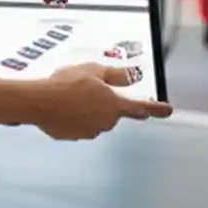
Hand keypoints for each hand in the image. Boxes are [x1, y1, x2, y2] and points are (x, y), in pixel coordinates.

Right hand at [36, 63, 172, 140]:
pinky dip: (75, 116)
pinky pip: (80, 124)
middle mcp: (106, 122)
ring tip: (70, 94)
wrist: (39, 102)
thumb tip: (132, 76)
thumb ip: (116, 75)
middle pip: (113, 111)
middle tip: (87, 86)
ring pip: (96, 118)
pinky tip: (63, 106)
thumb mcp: (94, 71)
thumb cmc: (67, 84)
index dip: (156, 108)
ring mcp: (90, 132)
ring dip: (88, 108)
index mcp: (114, 105)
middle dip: (104, 101)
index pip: (141, 108)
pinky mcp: (75, 136)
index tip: (168, 110)